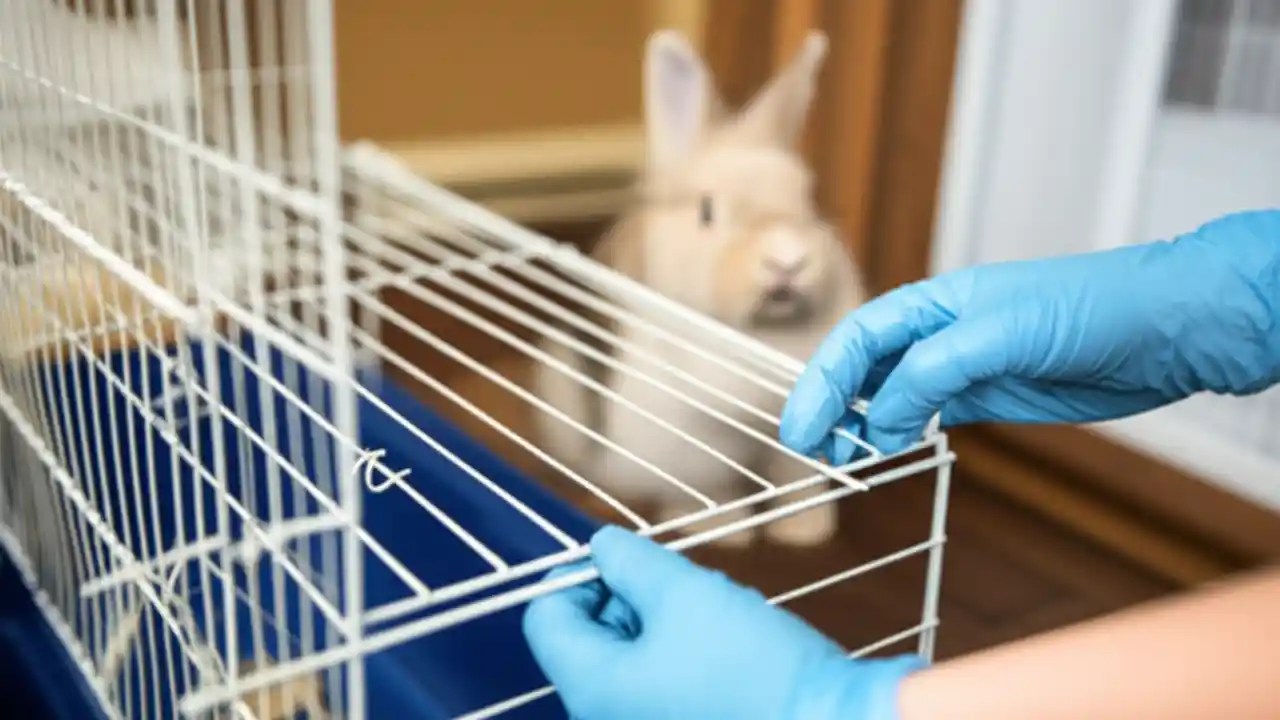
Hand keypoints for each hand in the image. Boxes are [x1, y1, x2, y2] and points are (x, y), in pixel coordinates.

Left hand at [522, 526, 922, 719]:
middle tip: (680, 584)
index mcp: (592, 688)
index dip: (577, 574)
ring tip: (712, 615)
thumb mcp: (685, 592)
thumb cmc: (755, 666)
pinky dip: (680, 653)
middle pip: (586, 638)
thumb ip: (629, 561)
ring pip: (627, 658)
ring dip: (659, 622)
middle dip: (626, 598)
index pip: (544, 618)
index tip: (622, 557)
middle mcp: (605, 718)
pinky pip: (658, 683)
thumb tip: (600, 546)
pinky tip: (726, 646)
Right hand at [781, 209, 1279, 458]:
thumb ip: (934, 372)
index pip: (859, 337)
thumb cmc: (1090, 308)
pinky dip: (899, 433)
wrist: (1165, 331)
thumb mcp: (1002, 333)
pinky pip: (925, 415)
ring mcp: (963, 365)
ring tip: (837, 460)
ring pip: (890, 395)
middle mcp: (940, 331)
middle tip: (805, 450)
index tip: (802, 424)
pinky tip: (885, 451)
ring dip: (860, 424)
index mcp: (935, 302)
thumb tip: (882, 421)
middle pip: (865, 366)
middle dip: (830, 404)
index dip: (823, 379)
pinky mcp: (987, 395)